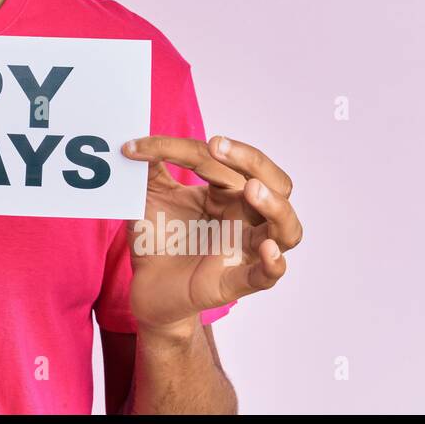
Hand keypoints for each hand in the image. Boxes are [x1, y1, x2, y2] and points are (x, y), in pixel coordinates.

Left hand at [119, 135, 302, 333]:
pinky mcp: (236, 281)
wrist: (148, 287)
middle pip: (275, 184)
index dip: (182, 148)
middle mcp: (244, 217)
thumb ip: (149, 167)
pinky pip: (268, 275)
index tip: (140, 148)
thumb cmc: (159, 239)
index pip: (221, 161)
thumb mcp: (151, 197)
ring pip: (287, 228)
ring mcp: (246, 249)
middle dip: (252, 161)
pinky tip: (267, 249)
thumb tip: (138, 135)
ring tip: (253, 191)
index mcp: (227, 193)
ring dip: (275, 207)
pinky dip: (274, 262)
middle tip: (218, 147)